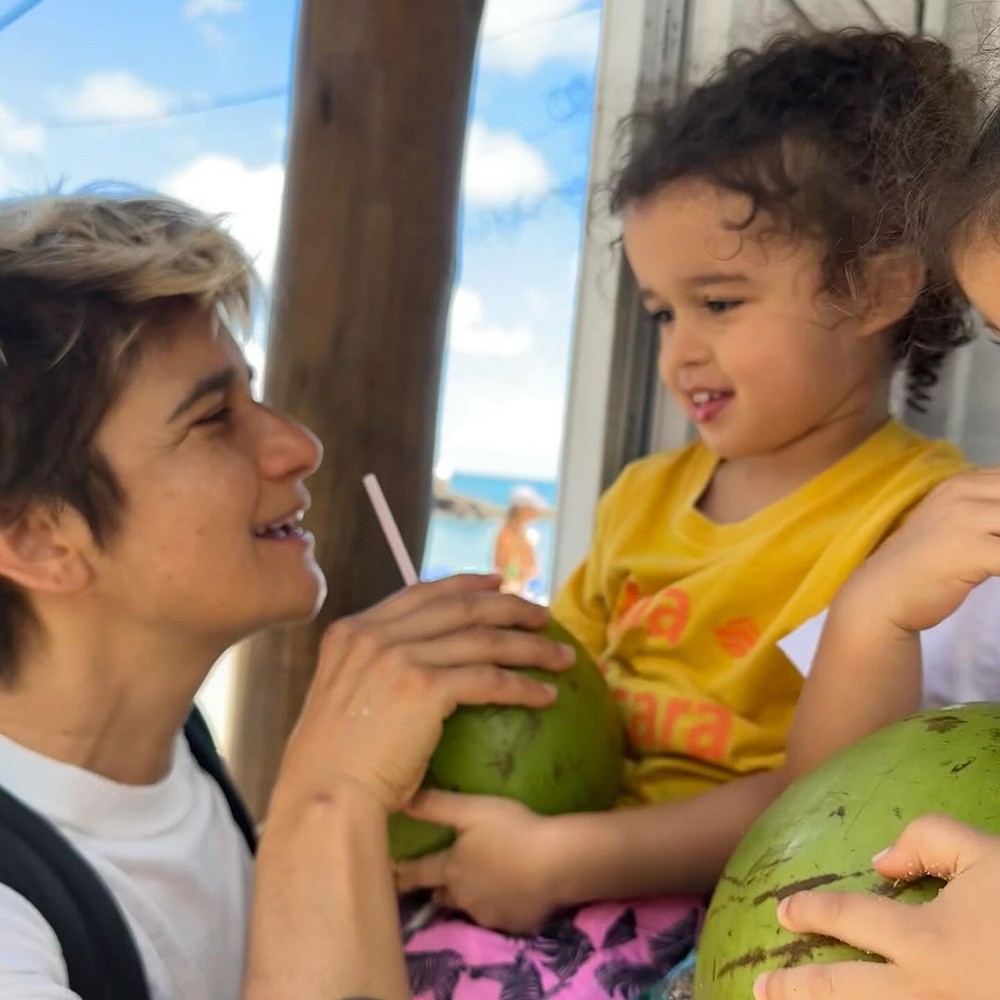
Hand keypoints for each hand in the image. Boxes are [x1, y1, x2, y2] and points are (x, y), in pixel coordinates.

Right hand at [269, 575, 574, 817]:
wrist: (324, 796)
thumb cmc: (334, 767)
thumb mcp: (344, 700)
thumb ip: (374, 672)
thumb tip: (417, 671)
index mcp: (352, 631)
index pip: (421, 593)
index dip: (465, 585)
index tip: (498, 583)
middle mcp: (374, 634)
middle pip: (459, 607)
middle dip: (509, 606)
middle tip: (542, 614)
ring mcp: (398, 656)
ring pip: (482, 639)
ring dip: (531, 647)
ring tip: (562, 656)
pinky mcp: (423, 686)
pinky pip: (488, 679)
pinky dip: (522, 686)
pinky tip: (546, 695)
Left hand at [395, 790, 562, 933]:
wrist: (555, 863)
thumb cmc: (511, 830)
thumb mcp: (472, 809)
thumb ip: (436, 806)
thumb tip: (401, 801)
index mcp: (450, 869)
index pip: (418, 873)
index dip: (404, 873)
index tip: (392, 874)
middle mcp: (463, 897)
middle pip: (443, 895)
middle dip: (440, 888)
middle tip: (441, 880)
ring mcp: (489, 915)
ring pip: (471, 908)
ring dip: (472, 898)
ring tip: (485, 883)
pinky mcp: (513, 925)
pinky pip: (500, 916)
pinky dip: (501, 906)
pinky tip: (513, 893)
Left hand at [753, 814, 999, 999]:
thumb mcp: (987, 852)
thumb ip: (927, 840)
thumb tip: (879, 862)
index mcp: (925, 943)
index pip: (847, 920)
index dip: (811, 912)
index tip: (785, 913)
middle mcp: (926, 995)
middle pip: (842, 992)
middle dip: (797, 990)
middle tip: (762, 990)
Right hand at [844, 469, 999, 633]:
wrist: (881, 595)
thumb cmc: (921, 566)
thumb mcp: (954, 524)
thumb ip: (986, 512)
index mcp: (961, 483)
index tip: (999, 534)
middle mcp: (963, 492)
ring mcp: (965, 518)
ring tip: (998, 559)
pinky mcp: (970, 550)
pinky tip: (999, 575)